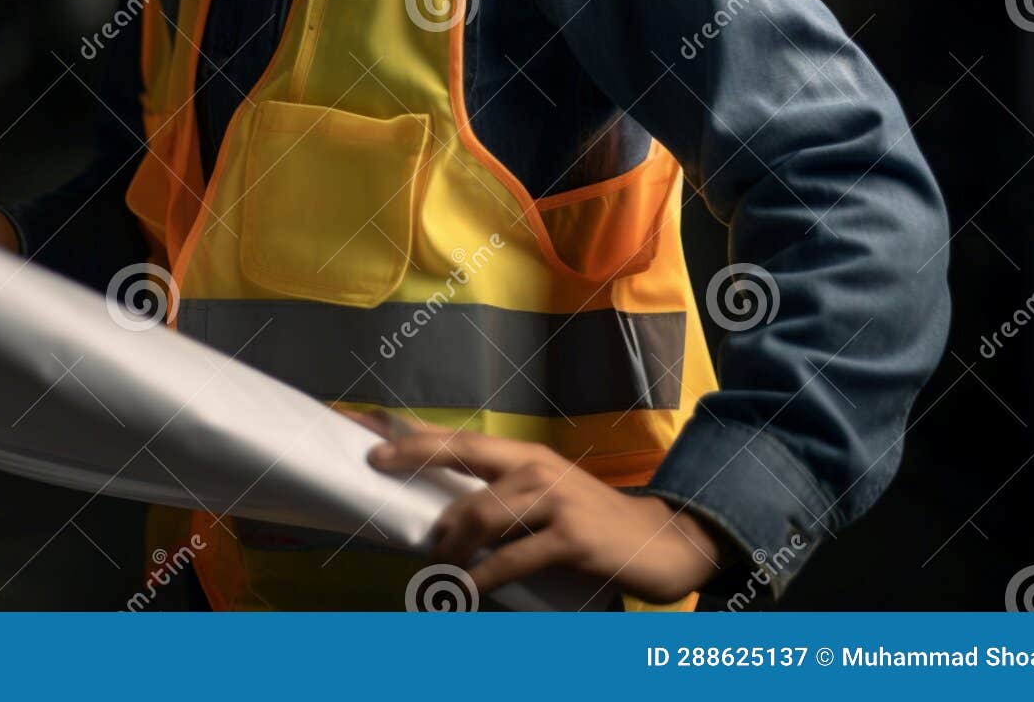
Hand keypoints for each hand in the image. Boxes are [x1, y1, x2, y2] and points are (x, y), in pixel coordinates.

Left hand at [362, 416, 728, 602]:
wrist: (660, 542)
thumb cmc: (591, 522)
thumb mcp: (546, 496)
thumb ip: (502, 497)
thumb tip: (445, 516)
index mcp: (525, 456)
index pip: (460, 442)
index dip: (414, 441)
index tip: (373, 447)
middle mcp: (536, 469)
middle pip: (463, 469)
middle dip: (418, 476)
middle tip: (395, 509)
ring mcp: (555, 500)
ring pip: (481, 516)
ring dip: (450, 546)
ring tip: (435, 568)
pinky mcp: (571, 538)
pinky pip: (511, 559)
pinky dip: (481, 578)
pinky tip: (463, 592)